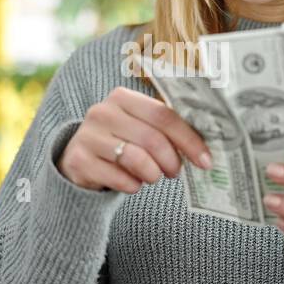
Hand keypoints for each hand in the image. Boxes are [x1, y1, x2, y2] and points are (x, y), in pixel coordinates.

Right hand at [58, 87, 212, 193]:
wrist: (79, 161)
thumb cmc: (120, 144)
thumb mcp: (140, 129)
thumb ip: (165, 130)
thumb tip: (205, 149)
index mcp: (122, 97)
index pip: (164, 115)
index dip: (188, 140)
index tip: (206, 161)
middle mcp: (102, 112)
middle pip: (152, 138)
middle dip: (171, 161)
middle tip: (175, 172)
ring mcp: (88, 135)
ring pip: (136, 159)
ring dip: (152, 174)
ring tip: (152, 177)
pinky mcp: (78, 160)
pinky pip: (119, 178)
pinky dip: (132, 186)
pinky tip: (132, 183)